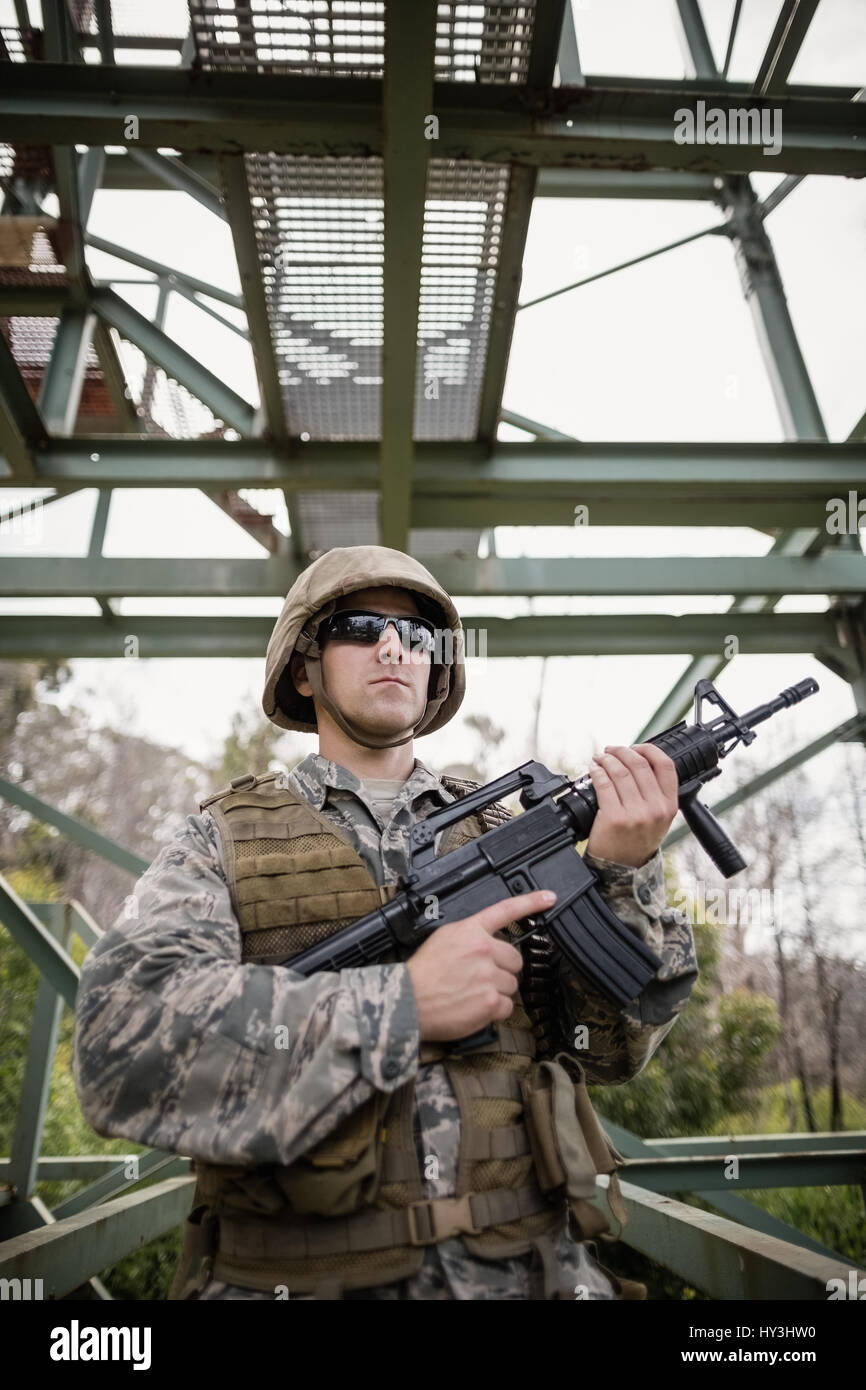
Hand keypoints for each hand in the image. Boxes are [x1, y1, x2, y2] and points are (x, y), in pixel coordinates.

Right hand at [406, 889, 555, 1042]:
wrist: (406, 1001)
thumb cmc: (421, 973)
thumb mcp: (443, 938)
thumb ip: (470, 936)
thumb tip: (488, 942)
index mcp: (470, 931)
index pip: (506, 910)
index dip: (531, 902)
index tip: (549, 897)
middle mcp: (483, 950)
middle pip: (515, 959)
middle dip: (503, 969)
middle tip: (481, 977)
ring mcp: (488, 976)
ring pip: (512, 984)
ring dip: (497, 991)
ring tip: (472, 994)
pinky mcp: (489, 1001)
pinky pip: (507, 1006)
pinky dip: (495, 1011)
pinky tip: (476, 1007)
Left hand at [585, 743, 677, 868]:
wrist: (623, 869)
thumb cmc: (637, 841)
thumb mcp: (659, 819)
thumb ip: (656, 793)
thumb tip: (637, 761)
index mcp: (669, 805)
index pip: (666, 766)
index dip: (649, 749)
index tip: (636, 747)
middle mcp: (655, 809)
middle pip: (639, 765)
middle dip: (622, 751)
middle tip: (612, 750)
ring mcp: (635, 814)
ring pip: (620, 772)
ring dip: (607, 759)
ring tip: (600, 758)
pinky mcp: (614, 818)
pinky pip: (604, 784)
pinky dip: (597, 771)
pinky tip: (594, 769)